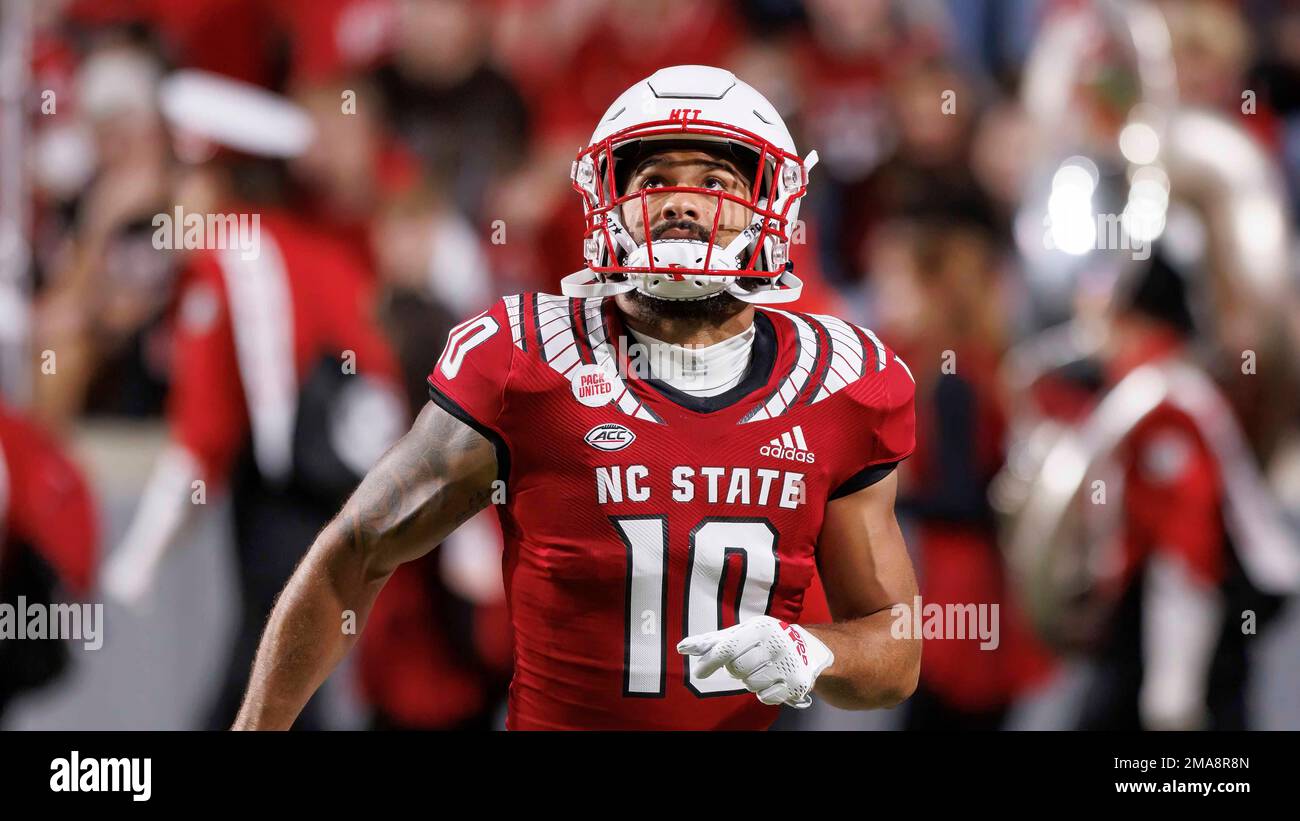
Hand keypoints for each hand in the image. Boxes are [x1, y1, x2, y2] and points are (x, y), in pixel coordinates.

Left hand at [677, 615, 832, 708]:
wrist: (810, 649)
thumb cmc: (767, 640)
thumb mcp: (743, 633)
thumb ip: (714, 641)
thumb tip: (683, 647)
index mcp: (761, 627)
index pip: (728, 647)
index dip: (710, 661)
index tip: (698, 672)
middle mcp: (777, 644)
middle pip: (737, 669)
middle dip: (736, 669)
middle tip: (746, 662)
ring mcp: (788, 665)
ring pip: (750, 684)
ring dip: (750, 680)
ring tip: (762, 668)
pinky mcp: (797, 684)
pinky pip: (765, 697)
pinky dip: (764, 692)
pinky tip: (773, 679)